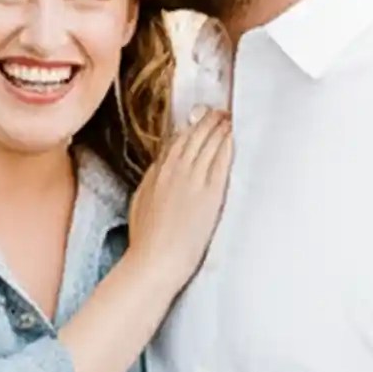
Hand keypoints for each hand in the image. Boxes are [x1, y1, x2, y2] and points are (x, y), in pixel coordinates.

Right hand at [127, 108, 233, 289]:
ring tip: (227, 117)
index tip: (194, 123)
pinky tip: (232, 136)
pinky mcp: (210, 192)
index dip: (186, 131)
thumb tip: (156, 175)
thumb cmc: (147, 242)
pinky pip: (220, 160)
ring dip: (217, 127)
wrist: (155, 260)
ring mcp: (191, 180)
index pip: (173, 144)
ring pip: (206, 143)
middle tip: (216, 111)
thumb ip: (150, 185)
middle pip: (191, 137)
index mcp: (155, 175)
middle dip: (205, 122)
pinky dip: (225, 145)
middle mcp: (173, 172)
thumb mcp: (140, 205)